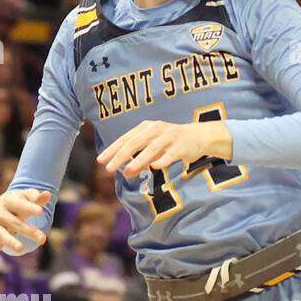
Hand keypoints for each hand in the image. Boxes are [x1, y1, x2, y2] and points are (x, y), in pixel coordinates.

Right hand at [0, 188, 50, 269]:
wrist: (3, 204)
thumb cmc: (21, 201)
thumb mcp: (28, 197)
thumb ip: (37, 198)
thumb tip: (48, 194)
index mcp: (8, 201)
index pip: (19, 205)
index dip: (30, 208)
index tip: (41, 212)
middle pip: (15, 223)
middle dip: (29, 231)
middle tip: (43, 239)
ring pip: (2, 236)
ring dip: (10, 242)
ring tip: (21, 249)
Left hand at [98, 120, 230, 178]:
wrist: (199, 136)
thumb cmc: (171, 143)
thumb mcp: (154, 150)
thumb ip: (140, 161)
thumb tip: (125, 173)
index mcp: (146, 127)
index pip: (126, 138)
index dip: (112, 149)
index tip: (100, 161)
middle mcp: (157, 129)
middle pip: (135, 142)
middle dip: (120, 156)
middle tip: (108, 168)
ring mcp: (170, 137)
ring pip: (151, 148)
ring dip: (138, 160)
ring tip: (126, 171)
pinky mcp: (182, 146)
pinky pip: (170, 154)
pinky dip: (162, 160)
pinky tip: (154, 168)